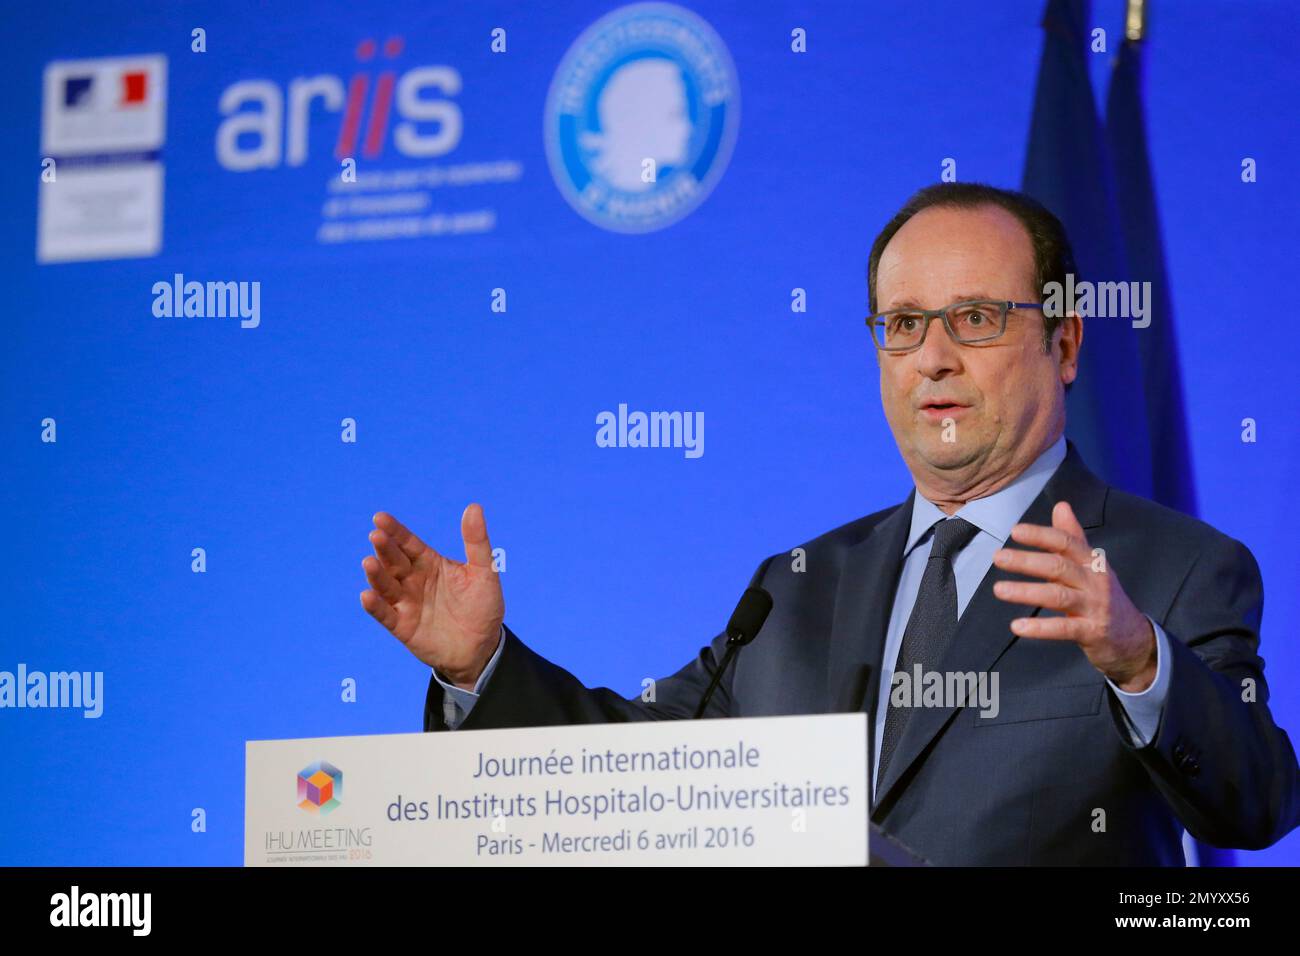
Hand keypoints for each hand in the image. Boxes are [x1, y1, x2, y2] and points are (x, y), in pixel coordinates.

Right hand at [359, 504, 503, 687]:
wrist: (482, 648)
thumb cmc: (482, 606)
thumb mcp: (484, 572)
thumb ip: (476, 541)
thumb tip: (474, 507)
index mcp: (430, 563)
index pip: (408, 543)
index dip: (395, 531)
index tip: (380, 517)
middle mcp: (413, 580)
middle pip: (394, 561)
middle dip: (385, 549)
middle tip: (376, 536)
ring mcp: (406, 603)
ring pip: (386, 586)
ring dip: (376, 575)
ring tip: (369, 562)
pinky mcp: (402, 626)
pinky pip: (385, 615)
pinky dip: (375, 606)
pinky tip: (367, 596)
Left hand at [990, 500, 1156, 691]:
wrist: (1132, 637)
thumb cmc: (1103, 595)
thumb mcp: (1091, 565)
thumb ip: (1073, 537)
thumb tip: (1061, 505)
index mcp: (1092, 562)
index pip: (1066, 542)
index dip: (1041, 535)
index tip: (1015, 531)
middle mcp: (1094, 581)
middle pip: (1059, 566)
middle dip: (1027, 561)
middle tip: (998, 558)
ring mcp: (1094, 607)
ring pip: (1058, 596)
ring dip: (1026, 592)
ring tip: (999, 589)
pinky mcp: (1091, 632)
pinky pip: (1063, 628)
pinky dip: (1039, 628)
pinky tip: (1017, 625)